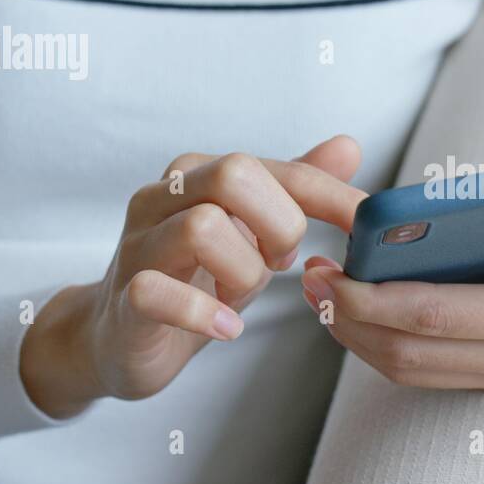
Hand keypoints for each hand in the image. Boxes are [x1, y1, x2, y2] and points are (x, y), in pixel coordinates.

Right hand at [21, 135, 366, 417]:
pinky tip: (226, 327)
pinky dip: (203, 314)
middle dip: (280, 224)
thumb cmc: (195, 278)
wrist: (119, 337)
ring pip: (202, 228)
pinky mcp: (124, 298)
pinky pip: (157, 291)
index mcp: (198, 175)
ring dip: (244, 271)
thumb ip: (295, 187)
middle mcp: (162, 198)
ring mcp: (138, 247)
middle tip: (280, 261)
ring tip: (241, 294)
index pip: (276, 168)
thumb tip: (348, 145)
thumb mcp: (254, 230)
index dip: (329, 196)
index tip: (364, 228)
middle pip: (234, 175)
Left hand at [299, 155, 483, 390]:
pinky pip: (424, 369)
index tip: (332, 271)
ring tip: (323, 289)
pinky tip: (356, 304)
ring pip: (410, 370)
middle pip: (411, 354)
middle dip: (350, 320)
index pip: (439, 317)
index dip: (374, 299)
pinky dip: (381, 342)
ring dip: (357, 336)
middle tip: (312, 278)